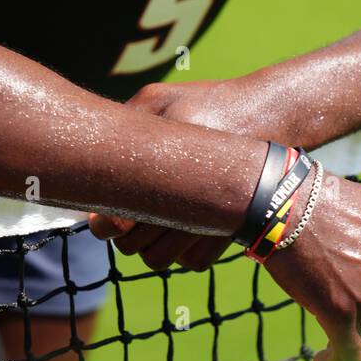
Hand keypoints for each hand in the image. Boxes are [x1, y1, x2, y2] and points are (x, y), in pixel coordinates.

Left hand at [87, 79, 268, 270]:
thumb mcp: (161, 97)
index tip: (100, 212)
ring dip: (148, 247)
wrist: (271, 114)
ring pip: (158, 260)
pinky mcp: (230, 231)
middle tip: (123, 214)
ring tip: (150, 221)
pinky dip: (181, 252)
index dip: (101, 221)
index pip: (116, 216)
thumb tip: (90, 159)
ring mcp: (212, 218)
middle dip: (121, 234)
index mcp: (168, 159)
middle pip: (131, 247)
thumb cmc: (208, 101)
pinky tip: (179, 225)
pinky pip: (192, 263)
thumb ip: (125, 120)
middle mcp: (189, 196)